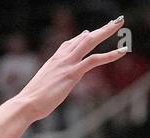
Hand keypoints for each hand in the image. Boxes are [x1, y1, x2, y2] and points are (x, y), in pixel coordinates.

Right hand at [14, 18, 128, 121]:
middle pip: (84, 38)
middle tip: (114, 21)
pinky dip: (109, 55)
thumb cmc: (33, 99)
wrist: (27, 103)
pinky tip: (122, 51)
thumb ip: (52, 78)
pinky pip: (94, 60)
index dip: (82, 37)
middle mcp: (62, 57)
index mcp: (55, 60)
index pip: (70, 43)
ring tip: (119, 23)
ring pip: (90, 42)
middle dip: (100, 29)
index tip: (90, 32)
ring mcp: (68, 63)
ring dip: (106, 31)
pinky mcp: (73, 73)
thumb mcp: (44, 85)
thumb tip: (56, 78)